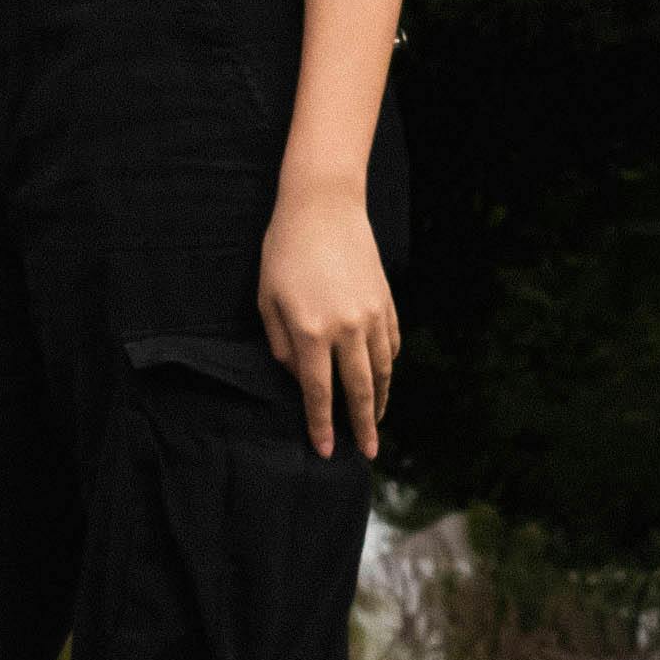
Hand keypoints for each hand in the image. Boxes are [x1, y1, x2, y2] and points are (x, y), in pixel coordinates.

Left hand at [256, 187, 394, 458]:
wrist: (324, 206)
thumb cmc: (284, 251)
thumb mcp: (267, 300)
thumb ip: (281, 345)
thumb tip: (301, 378)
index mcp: (311, 332)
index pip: (320, 393)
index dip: (322, 425)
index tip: (325, 451)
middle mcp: (347, 329)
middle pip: (359, 390)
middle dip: (362, 426)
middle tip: (367, 453)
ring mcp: (372, 315)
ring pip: (383, 370)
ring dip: (380, 401)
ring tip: (377, 422)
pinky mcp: (386, 301)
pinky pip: (392, 345)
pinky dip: (389, 367)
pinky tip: (383, 379)